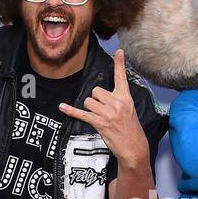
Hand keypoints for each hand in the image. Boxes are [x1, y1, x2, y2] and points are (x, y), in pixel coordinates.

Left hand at [59, 50, 148, 170]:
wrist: (134, 147)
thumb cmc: (131, 130)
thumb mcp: (129, 111)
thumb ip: (118, 100)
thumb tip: (101, 95)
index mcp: (125, 98)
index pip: (121, 78)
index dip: (120, 64)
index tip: (118, 51)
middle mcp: (117, 103)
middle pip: (96, 91)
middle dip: (96, 100)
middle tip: (103, 111)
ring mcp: (108, 113)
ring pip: (89, 101)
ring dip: (90, 109)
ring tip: (99, 117)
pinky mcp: (100, 123)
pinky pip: (81, 114)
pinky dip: (71, 111)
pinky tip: (63, 107)